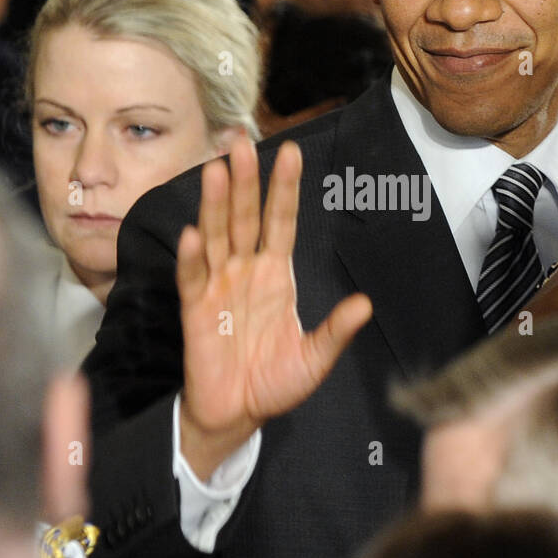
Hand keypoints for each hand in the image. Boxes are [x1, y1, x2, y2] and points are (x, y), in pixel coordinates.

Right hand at [175, 134, 371, 479]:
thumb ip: (336, 331)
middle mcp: (245, 271)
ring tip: (217, 169)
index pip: (281, 221)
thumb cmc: (275, 382)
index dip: (284, 189)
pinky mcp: (195, 310)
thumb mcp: (315, 358)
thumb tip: (366, 304)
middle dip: (245, 181)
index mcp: (275, 274)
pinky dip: (192, 258)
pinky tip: (192, 235)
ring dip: (216, 204)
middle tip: (243, 143)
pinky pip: (193, 279)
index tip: (291, 152)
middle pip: (244, 218)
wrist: (238, 414)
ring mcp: (218, 286)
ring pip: (216, 236)